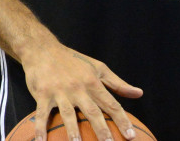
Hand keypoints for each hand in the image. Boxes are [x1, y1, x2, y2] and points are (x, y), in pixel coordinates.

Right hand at [22, 41, 141, 140]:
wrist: (42, 49)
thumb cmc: (73, 61)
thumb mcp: (98, 68)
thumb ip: (118, 83)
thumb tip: (139, 94)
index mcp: (92, 82)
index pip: (111, 104)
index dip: (122, 120)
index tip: (131, 136)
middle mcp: (78, 88)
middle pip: (92, 112)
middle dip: (102, 130)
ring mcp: (59, 92)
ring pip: (68, 114)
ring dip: (73, 131)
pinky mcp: (42, 94)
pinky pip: (42, 114)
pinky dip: (40, 128)